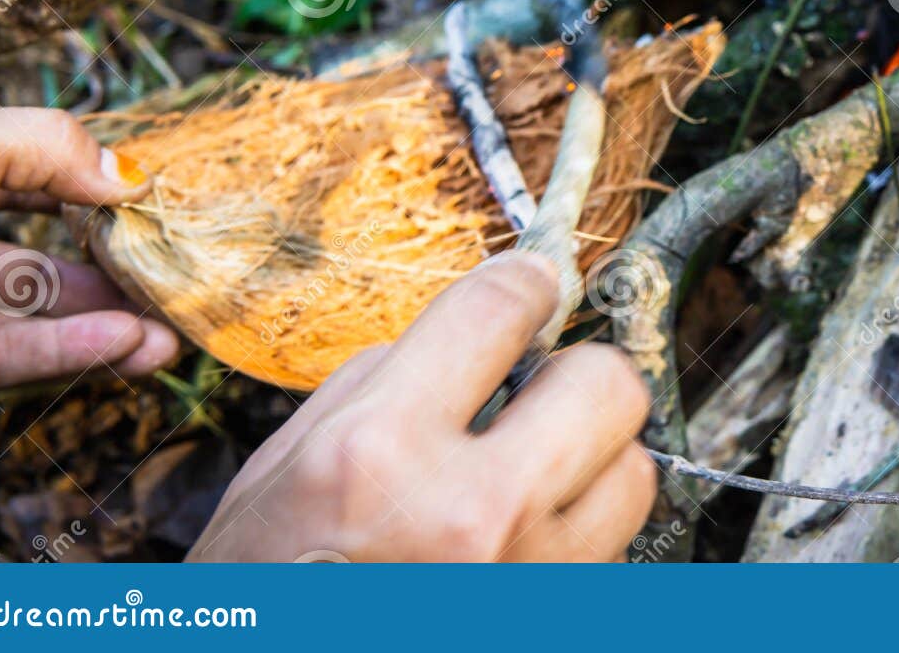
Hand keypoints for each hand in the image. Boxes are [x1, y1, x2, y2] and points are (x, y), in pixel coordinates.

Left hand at [0, 108, 179, 390]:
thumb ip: (35, 147)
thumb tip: (130, 177)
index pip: (22, 178)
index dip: (87, 188)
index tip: (151, 203)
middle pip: (36, 262)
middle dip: (112, 275)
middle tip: (178, 283)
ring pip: (29, 318)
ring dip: (105, 327)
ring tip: (171, 337)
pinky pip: (4, 359)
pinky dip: (66, 354)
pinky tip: (125, 344)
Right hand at [188, 252, 656, 561]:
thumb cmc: (264, 590)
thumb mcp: (280, 471)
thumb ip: (377, 385)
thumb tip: (464, 336)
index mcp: (379, 453)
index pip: (496, 312)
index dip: (525, 281)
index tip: (533, 280)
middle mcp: (469, 514)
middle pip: (607, 384)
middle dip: (576, 372)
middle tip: (539, 388)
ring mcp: (528, 578)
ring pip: (634, 470)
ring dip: (592, 457)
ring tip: (536, 473)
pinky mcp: (557, 617)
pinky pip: (614, 545)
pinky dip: (581, 528)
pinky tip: (527, 536)